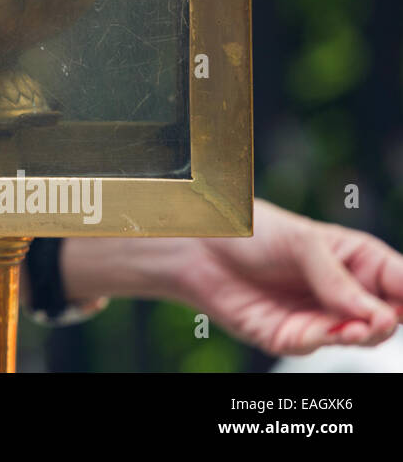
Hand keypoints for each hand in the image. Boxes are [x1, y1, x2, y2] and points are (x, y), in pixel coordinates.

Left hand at [63, 199, 402, 355]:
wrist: (196, 246)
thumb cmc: (249, 231)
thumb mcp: (301, 242)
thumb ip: (338, 279)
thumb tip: (375, 315)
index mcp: (355, 260)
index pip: (399, 283)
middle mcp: (341, 293)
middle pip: (385, 317)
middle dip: (386, 320)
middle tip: (379, 318)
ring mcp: (318, 316)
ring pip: (357, 337)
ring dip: (361, 334)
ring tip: (358, 325)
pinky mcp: (289, 336)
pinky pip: (317, 346)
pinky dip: (326, 340)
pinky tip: (328, 331)